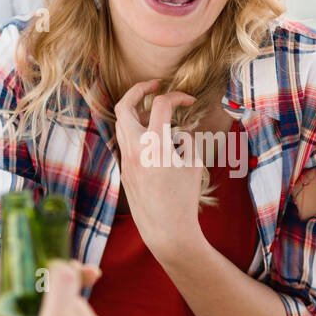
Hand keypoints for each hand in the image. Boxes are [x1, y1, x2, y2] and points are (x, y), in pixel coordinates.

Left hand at [114, 81, 205, 260]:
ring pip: (121, 123)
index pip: (161, 104)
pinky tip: (156, 140)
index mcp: (155, 145)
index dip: (177, 96)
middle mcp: (135, 149)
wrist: (166, 230)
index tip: (189, 100)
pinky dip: (138, 132)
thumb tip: (178, 130)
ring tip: (156, 112)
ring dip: (137, 111)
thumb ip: (187, 140)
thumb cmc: (184, 199)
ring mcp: (125, 159)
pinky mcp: (124, 170)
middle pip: (125, 105)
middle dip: (139, 89)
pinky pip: (126, 141)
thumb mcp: (194, 165)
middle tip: (155, 85)